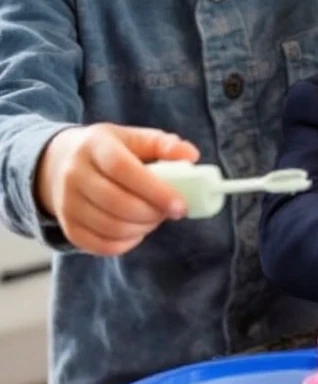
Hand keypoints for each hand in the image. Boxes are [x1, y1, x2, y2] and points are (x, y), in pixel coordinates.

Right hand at [35, 123, 199, 255]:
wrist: (59, 164)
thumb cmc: (110, 151)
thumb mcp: (134, 138)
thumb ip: (164, 145)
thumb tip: (191, 156)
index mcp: (95, 146)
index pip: (123, 169)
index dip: (155, 190)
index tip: (181, 206)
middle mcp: (74, 174)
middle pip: (117, 203)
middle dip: (152, 213)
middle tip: (171, 211)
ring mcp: (67, 203)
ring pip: (111, 227)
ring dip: (143, 228)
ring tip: (154, 217)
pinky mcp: (68, 227)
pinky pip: (102, 245)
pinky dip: (127, 243)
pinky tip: (137, 230)